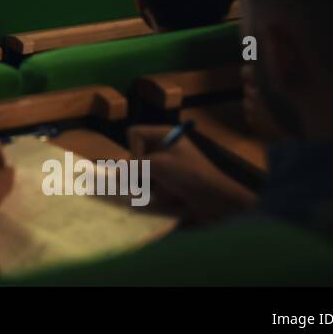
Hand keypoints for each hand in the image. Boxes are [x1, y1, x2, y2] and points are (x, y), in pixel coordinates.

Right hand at [127, 125, 256, 223]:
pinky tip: (166, 199)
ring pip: (141, 172)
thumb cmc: (189, 174)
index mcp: (165, 134)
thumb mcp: (158, 165)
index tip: (145, 163)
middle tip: (146, 182)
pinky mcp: (170, 181)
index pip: (134, 134)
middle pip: (136, 154)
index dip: (134, 149)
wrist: (216, 199)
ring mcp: (168, 164)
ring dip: (147, 184)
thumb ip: (134, 166)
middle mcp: (164, 146)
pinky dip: (154, 192)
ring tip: (160, 192)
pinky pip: (150, 184)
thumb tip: (116, 173)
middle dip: (139, 171)